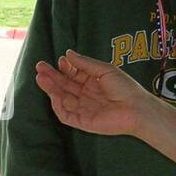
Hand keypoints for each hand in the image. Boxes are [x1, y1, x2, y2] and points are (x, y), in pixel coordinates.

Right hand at [34, 49, 150, 137]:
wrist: (136, 108)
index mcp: (92, 82)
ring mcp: (83, 108)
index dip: (65, 68)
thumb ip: (85, 64)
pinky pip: (65, 115)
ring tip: (41, 78)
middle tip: (39, 67)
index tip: (60, 60)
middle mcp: (86, 95)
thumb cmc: (125, 88)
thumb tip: (68, 54)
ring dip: (51, 89)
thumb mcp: (104, 70)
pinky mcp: (82, 121)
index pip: (73, 75)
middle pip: (64, 85)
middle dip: (52, 76)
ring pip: (62, 98)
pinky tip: (53, 95)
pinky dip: (57, 106)